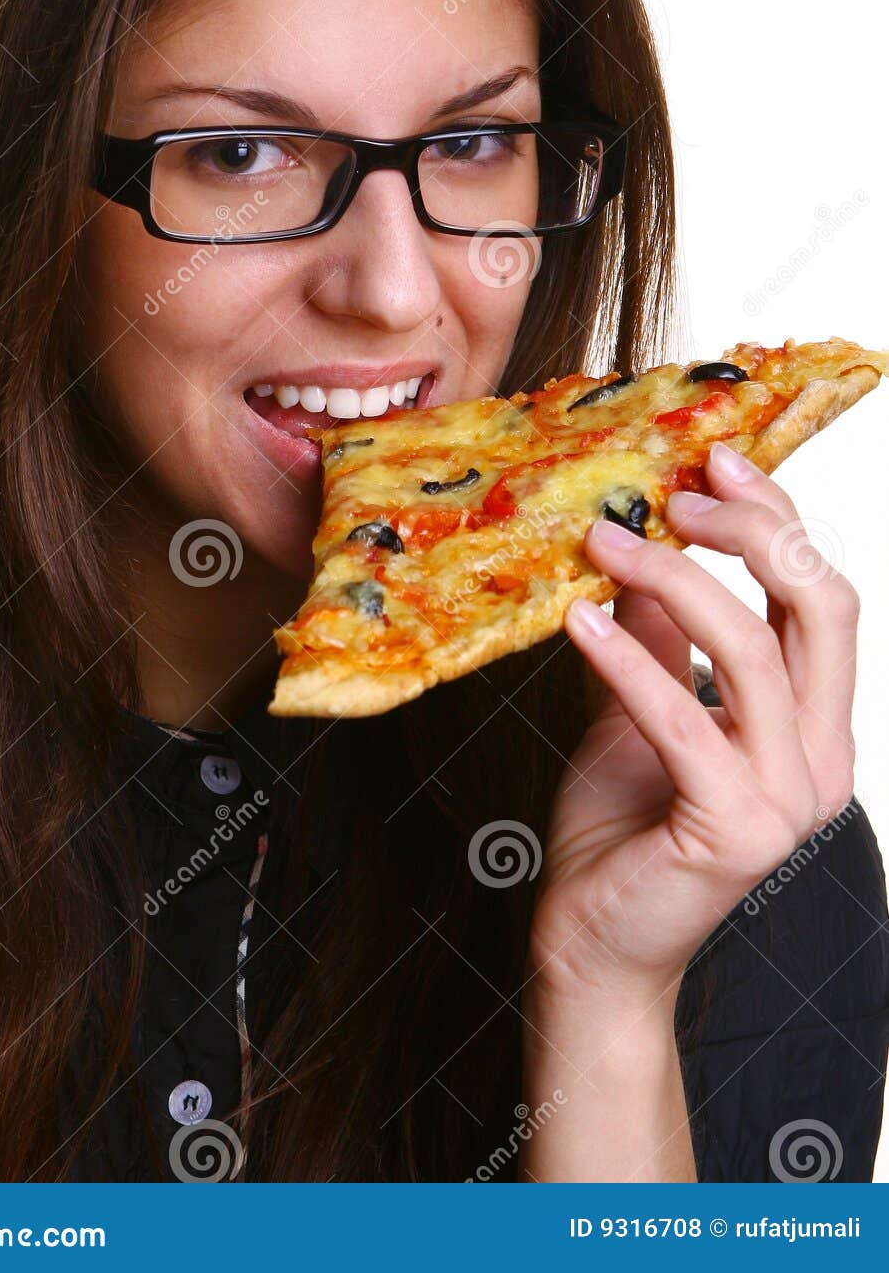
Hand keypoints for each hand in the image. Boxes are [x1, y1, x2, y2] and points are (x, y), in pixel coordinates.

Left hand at [527, 440, 858, 1009]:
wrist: (592, 943)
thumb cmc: (620, 828)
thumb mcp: (639, 708)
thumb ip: (660, 638)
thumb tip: (645, 544)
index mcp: (813, 722)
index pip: (820, 596)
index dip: (776, 519)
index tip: (714, 459)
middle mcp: (820, 756)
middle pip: (822, 606)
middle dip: (754, 531)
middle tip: (675, 494)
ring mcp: (788, 798)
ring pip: (755, 650)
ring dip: (674, 580)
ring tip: (604, 543)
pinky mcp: (736, 830)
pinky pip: (683, 718)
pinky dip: (630, 661)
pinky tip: (579, 620)